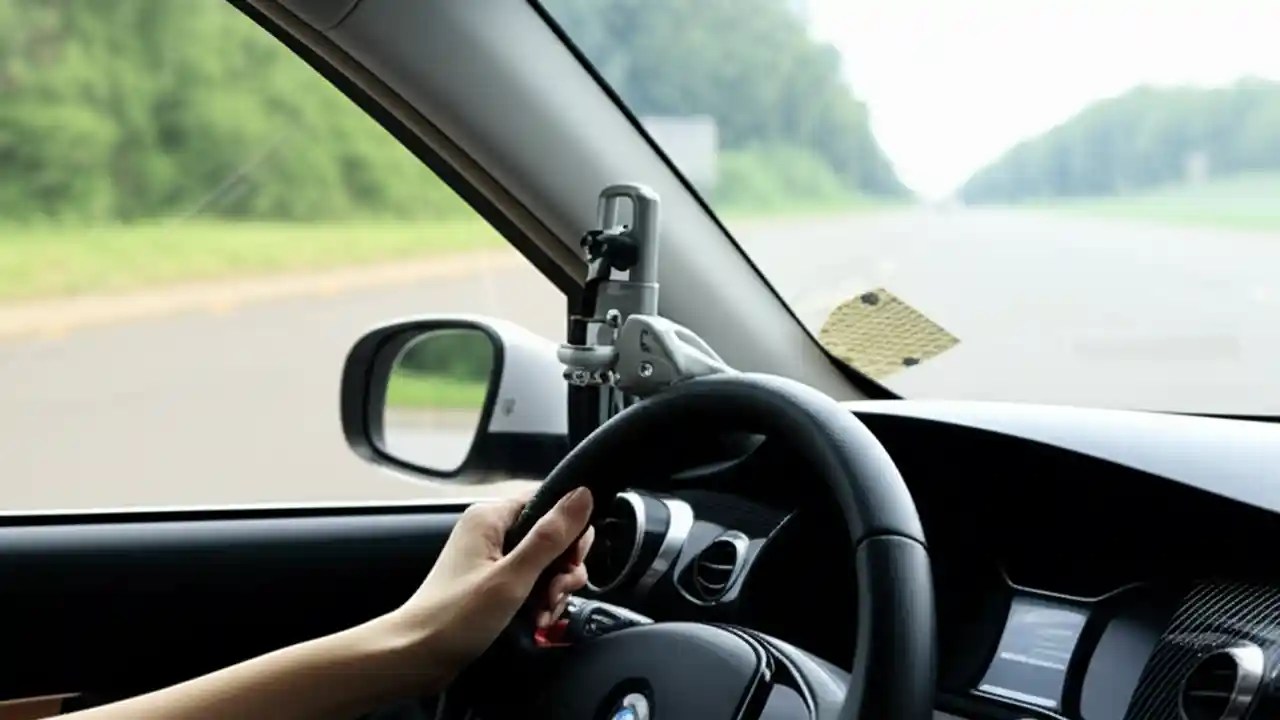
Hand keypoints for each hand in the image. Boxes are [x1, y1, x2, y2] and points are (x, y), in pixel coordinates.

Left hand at [380, 487, 594, 691]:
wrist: (417, 657)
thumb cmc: (456, 616)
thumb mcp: (513, 576)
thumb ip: (551, 536)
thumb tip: (584, 494)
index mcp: (491, 516)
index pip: (549, 501)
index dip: (570, 529)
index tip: (572, 560)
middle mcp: (491, 531)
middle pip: (551, 535)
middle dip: (563, 568)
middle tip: (555, 594)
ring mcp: (491, 558)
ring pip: (545, 563)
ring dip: (553, 589)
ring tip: (544, 614)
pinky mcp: (492, 582)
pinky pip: (530, 582)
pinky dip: (539, 600)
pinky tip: (537, 619)